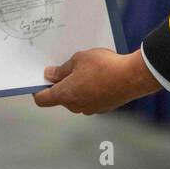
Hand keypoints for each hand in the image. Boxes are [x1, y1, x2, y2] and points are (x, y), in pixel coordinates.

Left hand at [31, 48, 159, 114]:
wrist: (132, 77)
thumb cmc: (104, 66)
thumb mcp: (78, 60)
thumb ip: (62, 70)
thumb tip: (50, 75)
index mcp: (66, 95)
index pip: (42, 100)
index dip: (37, 90)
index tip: (38, 81)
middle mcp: (76, 106)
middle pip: (60, 98)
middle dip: (60, 84)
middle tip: (65, 68)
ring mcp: (91, 109)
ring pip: (76, 98)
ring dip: (76, 86)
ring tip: (85, 69)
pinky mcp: (104, 107)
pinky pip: (90, 98)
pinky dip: (90, 89)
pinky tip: (98, 76)